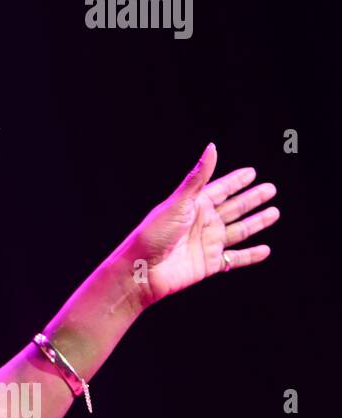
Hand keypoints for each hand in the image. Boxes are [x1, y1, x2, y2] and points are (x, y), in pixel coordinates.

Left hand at [126, 143, 278, 307]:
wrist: (143, 270)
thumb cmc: (154, 233)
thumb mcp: (179, 202)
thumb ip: (198, 178)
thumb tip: (212, 148)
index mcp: (194, 205)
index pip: (220, 189)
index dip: (236, 181)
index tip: (252, 172)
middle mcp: (203, 222)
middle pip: (234, 208)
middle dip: (252, 199)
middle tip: (271, 189)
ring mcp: (207, 243)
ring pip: (239, 230)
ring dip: (256, 222)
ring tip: (274, 213)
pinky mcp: (210, 263)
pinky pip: (235, 259)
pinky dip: (251, 255)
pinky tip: (265, 250)